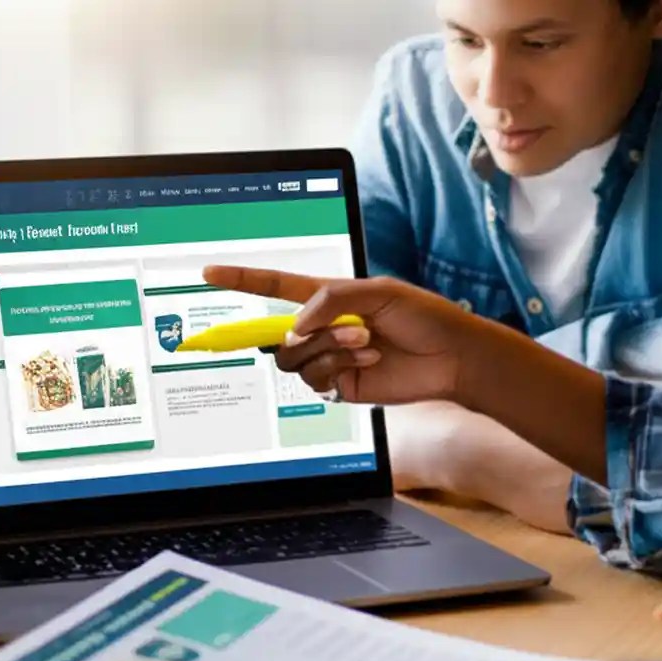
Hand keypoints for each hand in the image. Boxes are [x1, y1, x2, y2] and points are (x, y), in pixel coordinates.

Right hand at [202, 266, 497, 404]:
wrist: (452, 357)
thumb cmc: (423, 315)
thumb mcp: (378, 291)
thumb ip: (331, 299)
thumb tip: (297, 327)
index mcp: (329, 297)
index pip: (276, 285)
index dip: (242, 280)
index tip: (209, 273)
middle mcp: (323, 328)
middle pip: (278, 333)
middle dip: (309, 331)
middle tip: (355, 328)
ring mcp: (329, 358)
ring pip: (293, 359)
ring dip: (328, 348)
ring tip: (366, 344)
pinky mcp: (340, 386)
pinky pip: (314, 379)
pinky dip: (339, 367)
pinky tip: (370, 362)